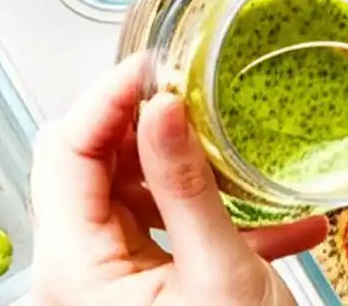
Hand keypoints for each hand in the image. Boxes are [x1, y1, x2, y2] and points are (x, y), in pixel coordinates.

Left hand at [29, 55, 328, 304]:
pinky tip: (283, 224)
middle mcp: (78, 270)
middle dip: (144, 124)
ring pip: (130, 191)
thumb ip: (186, 184)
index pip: (64, 149)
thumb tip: (161, 103)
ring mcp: (110, 280)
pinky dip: (216, 218)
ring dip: (187, 169)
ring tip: (242, 154)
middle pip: (89, 163)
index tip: (156, 63)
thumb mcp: (220, 273)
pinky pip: (167, 230)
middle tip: (194, 91)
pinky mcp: (145, 289)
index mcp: (75, 267)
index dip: (107, 97)